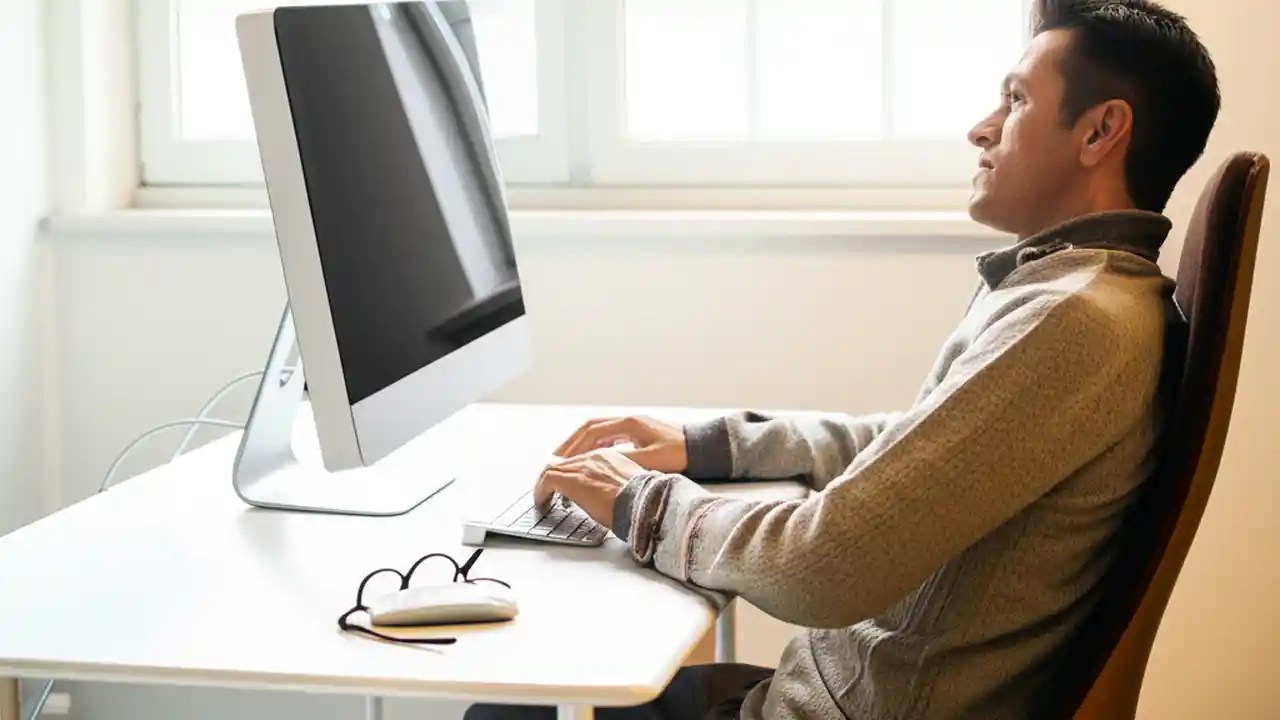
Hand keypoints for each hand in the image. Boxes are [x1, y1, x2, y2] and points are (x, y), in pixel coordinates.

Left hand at [533, 449, 646, 526]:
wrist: (645, 504)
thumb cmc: (644, 501)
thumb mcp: (633, 488)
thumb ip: (620, 487)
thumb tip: (614, 499)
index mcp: (611, 457)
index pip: (583, 460)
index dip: (572, 473)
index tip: (569, 486)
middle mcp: (595, 456)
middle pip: (565, 461)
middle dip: (555, 476)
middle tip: (548, 490)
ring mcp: (583, 466)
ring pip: (553, 468)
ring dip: (546, 484)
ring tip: (543, 498)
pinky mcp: (571, 479)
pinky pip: (547, 480)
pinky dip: (541, 492)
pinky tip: (542, 504)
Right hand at [554, 416, 687, 472]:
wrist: (703, 446)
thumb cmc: (681, 453)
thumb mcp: (652, 460)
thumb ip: (626, 461)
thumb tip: (601, 465)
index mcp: (629, 424)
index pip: (592, 432)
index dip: (573, 447)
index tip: (559, 460)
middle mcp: (629, 420)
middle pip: (590, 427)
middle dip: (571, 443)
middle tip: (556, 459)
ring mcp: (633, 425)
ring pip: (599, 430)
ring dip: (582, 443)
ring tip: (568, 458)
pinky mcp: (639, 432)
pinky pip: (609, 434)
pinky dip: (595, 444)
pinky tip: (591, 457)